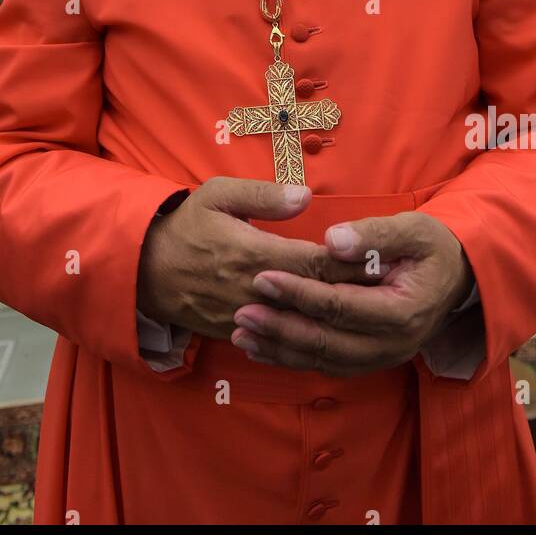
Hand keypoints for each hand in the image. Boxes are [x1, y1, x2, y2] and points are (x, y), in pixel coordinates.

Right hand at [136, 178, 370, 340]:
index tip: (385, 262)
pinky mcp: (235, 332)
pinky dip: (306, 338)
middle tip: (394, 293)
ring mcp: (245, 316)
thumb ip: (264, 195)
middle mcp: (254, 290)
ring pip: (300, 324)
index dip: (352, 265)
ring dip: (334, 321)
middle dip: (354, 296)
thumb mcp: (218, 194)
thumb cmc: (185, 223)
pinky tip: (332, 336)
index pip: (316, 263)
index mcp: (254, 252)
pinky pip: (277, 340)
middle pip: (315, 297)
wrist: (142, 268)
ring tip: (373, 318)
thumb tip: (306, 196)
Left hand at [231, 211, 473, 375]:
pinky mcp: (371, 360)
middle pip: (327, 342)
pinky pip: (327, 364)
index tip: (263, 277)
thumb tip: (332, 240)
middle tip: (241, 312)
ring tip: (241, 334)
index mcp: (403, 310)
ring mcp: (383, 357)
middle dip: (280, 327)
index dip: (299, 293)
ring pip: (323, 360)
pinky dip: (293, 358)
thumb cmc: (431, 245)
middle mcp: (393, 343)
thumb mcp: (412, 229)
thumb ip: (373, 234)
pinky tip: (263, 349)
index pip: (340, 305)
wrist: (456, 275)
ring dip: (280, 349)